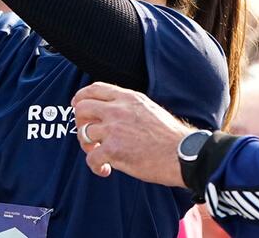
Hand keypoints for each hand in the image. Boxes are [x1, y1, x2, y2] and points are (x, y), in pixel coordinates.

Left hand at [71, 82, 191, 187]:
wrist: (182, 154)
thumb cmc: (169, 135)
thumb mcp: (148, 108)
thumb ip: (128, 106)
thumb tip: (112, 110)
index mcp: (127, 98)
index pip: (94, 89)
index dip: (80, 98)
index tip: (77, 107)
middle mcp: (117, 110)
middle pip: (81, 109)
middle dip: (80, 123)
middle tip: (88, 136)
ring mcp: (113, 129)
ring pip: (83, 134)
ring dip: (88, 147)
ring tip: (100, 155)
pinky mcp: (113, 150)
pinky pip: (91, 158)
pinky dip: (95, 166)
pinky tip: (105, 170)